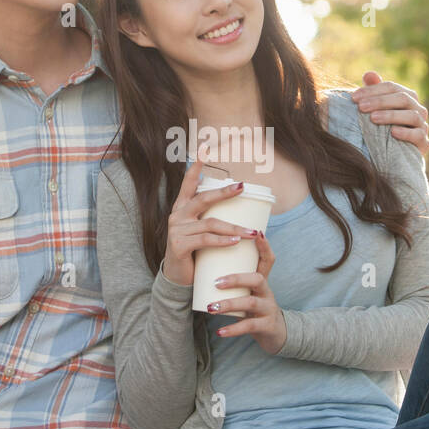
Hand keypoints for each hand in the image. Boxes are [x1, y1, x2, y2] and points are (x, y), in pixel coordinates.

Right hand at [161, 148, 262, 286]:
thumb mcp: (199, 231)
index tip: (204, 150)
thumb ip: (210, 218)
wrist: (176, 278)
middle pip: (203, 199)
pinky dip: (222, 241)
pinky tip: (235, 242)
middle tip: (242, 187)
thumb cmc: (193, 252)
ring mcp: (177, 230)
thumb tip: (237, 208)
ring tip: (252, 232)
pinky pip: (205, 240)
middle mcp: (177, 215)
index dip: (196, 168)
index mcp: (182, 208)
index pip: (188, 184)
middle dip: (224, 192)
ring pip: (210, 223)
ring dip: (234, 228)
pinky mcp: (179, 246)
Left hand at [206, 232, 286, 354]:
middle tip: (216, 282)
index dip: (264, 246)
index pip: (267, 260)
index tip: (256, 234)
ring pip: (250, 303)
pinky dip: (233, 329)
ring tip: (211, 308)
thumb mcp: (249, 291)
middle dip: (236, 278)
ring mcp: (268, 309)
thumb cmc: (254, 308)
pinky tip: (220, 331)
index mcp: (262, 281)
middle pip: (257, 279)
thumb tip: (207, 258)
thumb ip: (234, 277)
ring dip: (229, 304)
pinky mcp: (266, 326)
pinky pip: (249, 326)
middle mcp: (267, 292)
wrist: (275, 334)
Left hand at [351, 70, 428, 155]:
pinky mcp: (424, 143)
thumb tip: (368, 74)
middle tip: (361, 107)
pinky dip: (406, 133)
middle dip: (380, 101)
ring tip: (373, 118)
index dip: (373, 90)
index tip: (354, 97)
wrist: (395, 155)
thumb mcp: (376, 109)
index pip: (391, 87)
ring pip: (412, 115)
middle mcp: (418, 108)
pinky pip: (418, 135)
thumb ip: (373, 91)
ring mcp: (422, 125)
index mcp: (407, 96)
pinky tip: (393, 132)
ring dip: (391, 115)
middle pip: (402, 98)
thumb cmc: (383, 127)